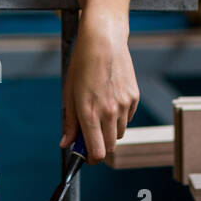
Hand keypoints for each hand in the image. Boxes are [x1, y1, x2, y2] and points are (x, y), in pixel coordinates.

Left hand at [60, 13, 138, 164]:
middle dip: (99, 146)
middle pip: (109, 147)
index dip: (91, 159)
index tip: (85, 156)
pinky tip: (110, 98)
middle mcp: (110, 112)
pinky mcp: (134, 97)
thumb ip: (69, 122)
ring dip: (108, 130)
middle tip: (89, 135)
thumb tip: (66, 144)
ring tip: (99, 110)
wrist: (104, 41)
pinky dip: (119, 116)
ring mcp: (124, 105)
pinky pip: (127, 117)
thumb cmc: (82, 65)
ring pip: (119, 132)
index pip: (97, 152)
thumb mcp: (69, 93)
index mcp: (90, 113)